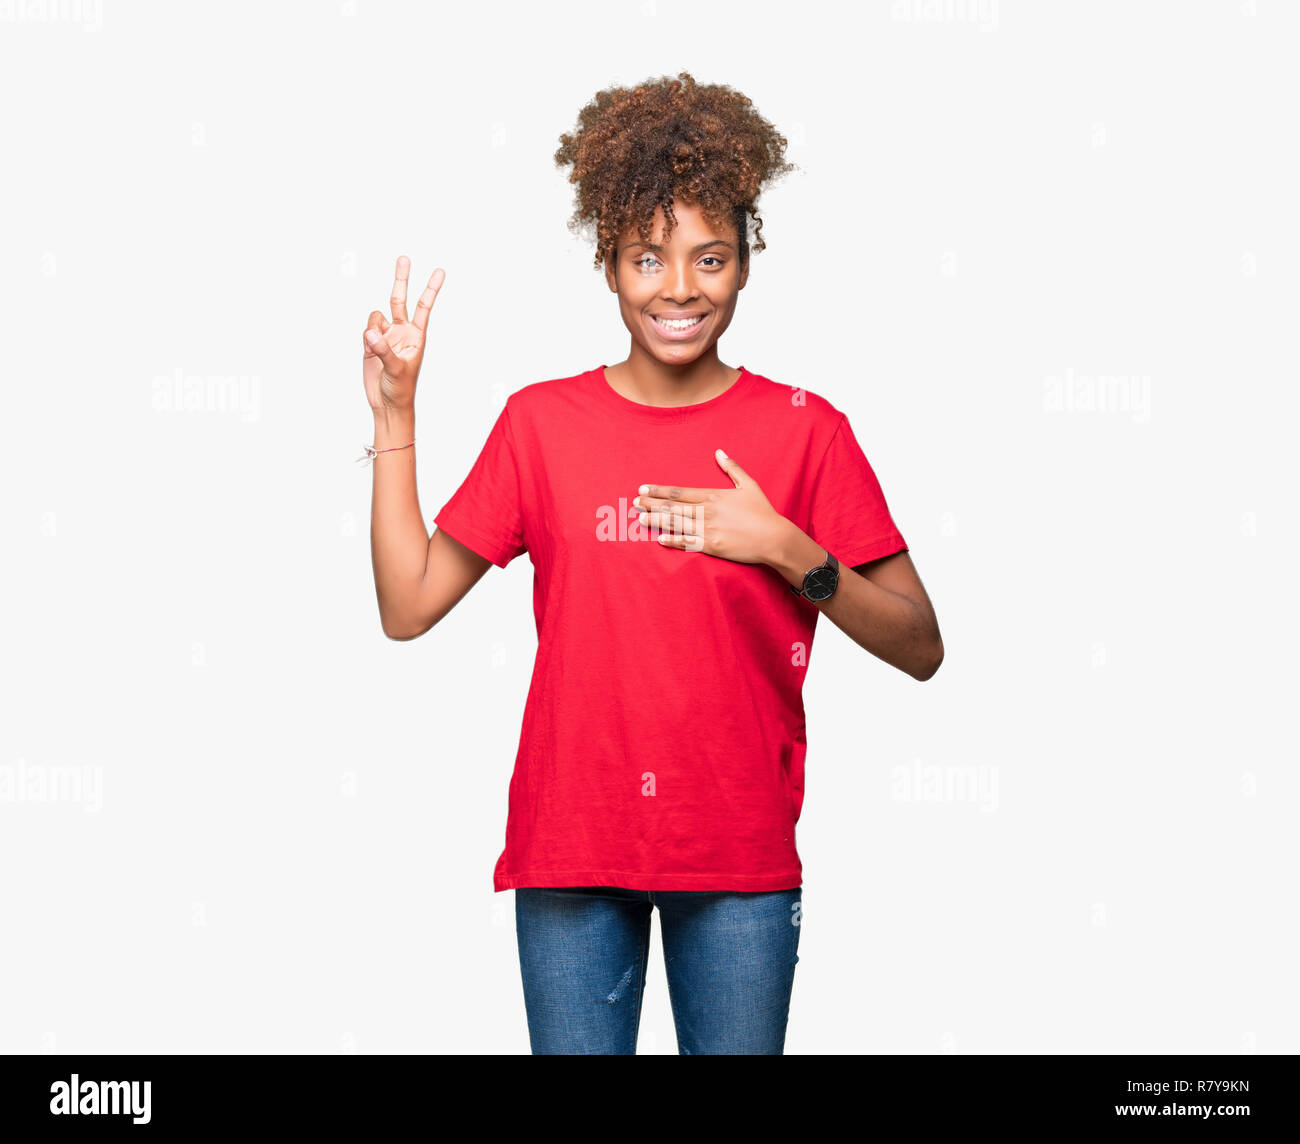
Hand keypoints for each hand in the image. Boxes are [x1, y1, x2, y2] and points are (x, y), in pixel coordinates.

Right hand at [361, 255, 444, 413]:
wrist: (387, 403)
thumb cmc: (402, 389)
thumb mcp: (397, 369)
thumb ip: (383, 349)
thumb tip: (370, 332)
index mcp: (416, 336)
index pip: (424, 307)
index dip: (431, 289)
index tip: (440, 271)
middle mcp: (402, 332)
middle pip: (399, 299)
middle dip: (401, 279)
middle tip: (404, 258)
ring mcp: (386, 336)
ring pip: (376, 316)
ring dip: (373, 327)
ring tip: (376, 348)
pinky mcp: (372, 342)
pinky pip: (366, 329)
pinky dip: (366, 338)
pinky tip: (370, 351)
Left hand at [633, 449, 791, 565]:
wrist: (774, 537)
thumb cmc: (762, 511)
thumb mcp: (749, 485)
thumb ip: (732, 468)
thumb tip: (719, 452)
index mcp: (712, 496)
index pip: (679, 492)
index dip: (659, 491)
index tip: (643, 489)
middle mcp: (706, 511)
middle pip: (672, 507)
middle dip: (651, 504)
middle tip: (634, 503)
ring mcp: (708, 529)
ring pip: (676, 524)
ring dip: (656, 520)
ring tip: (640, 518)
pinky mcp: (712, 546)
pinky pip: (687, 543)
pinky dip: (673, 541)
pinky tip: (660, 539)